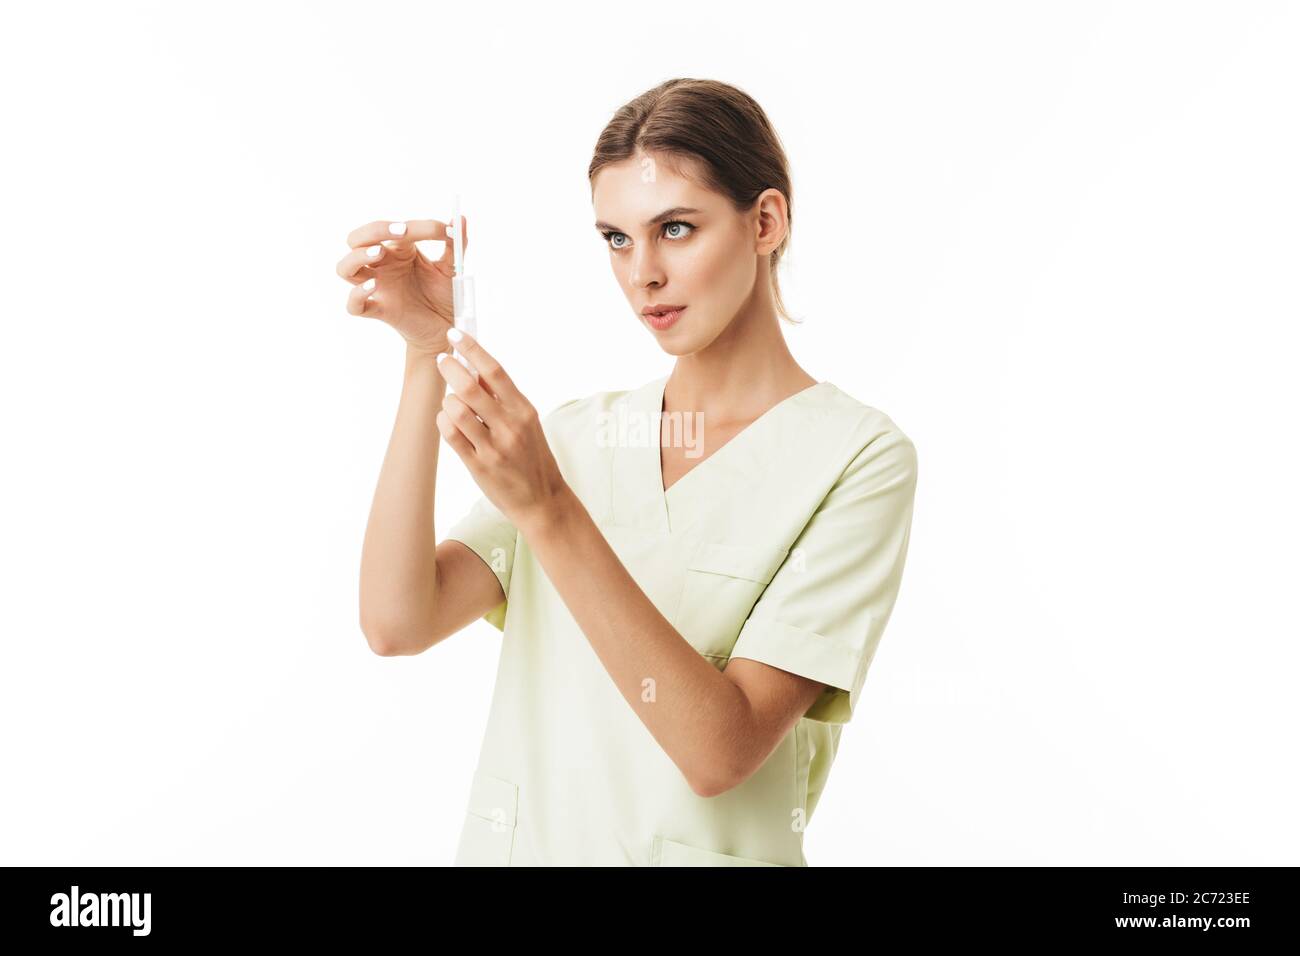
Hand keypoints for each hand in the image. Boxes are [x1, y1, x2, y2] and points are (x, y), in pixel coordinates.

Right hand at [336, 216, 468, 354]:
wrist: (446, 326)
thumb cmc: (443, 295)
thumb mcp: (452, 268)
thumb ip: (454, 245)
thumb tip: (461, 218)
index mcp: (398, 251)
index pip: (395, 229)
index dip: (419, 226)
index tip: (444, 231)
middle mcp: (382, 266)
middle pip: (357, 240)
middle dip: (374, 230)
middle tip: (401, 231)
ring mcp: (377, 288)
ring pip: (345, 268)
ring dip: (357, 257)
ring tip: (379, 253)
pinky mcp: (379, 310)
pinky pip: (354, 305)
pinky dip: (357, 295)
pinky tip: (372, 287)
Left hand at [433, 331, 572, 533]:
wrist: (542, 500)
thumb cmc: (533, 457)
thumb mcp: (527, 423)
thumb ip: (504, 398)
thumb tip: (477, 366)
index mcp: (525, 410)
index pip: (495, 371)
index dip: (472, 349)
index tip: (455, 335)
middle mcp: (510, 426)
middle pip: (470, 387)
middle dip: (450, 368)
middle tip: (442, 360)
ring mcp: (494, 447)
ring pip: (456, 410)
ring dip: (447, 400)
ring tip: (451, 402)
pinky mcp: (479, 466)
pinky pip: (451, 435)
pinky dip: (444, 422)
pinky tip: (447, 420)